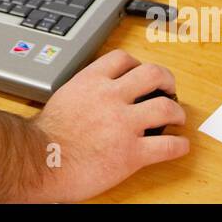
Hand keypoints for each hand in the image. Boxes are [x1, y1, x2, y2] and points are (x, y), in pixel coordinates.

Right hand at [29, 49, 188, 202]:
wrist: (41, 161)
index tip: (141, 72)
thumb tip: (93, 98)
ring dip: (177, 112)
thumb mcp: (64, 98)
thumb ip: (84, 93)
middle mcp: (111, 98)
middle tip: (169, 89)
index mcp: (91, 82)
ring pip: (166, 108)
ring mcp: (123, 125)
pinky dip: (179, 146)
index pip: (123, 60)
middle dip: (166, 80)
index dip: (137, 64)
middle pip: (152, 75)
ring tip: (178, 118)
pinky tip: (180, 146)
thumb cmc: (45, 136)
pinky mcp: (131, 153)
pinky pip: (167, 146)